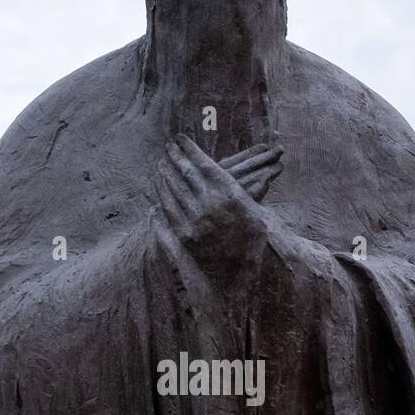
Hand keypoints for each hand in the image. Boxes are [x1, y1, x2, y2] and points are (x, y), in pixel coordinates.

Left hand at [156, 135, 273, 275]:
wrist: (241, 275)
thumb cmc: (253, 243)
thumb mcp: (257, 214)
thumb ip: (244, 194)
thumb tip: (241, 177)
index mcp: (229, 193)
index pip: (203, 164)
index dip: (189, 149)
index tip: (180, 139)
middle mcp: (210, 204)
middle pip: (185, 174)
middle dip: (175, 157)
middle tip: (168, 147)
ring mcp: (194, 220)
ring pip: (173, 190)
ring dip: (165, 174)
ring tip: (161, 163)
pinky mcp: (184, 235)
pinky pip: (167, 210)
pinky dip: (161, 196)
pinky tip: (157, 188)